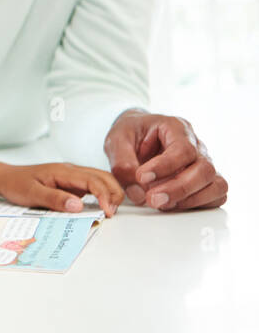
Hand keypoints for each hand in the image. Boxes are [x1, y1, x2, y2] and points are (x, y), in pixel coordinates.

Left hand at [0, 163, 122, 216]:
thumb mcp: (31, 194)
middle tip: (113, 212)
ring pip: (99, 179)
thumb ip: (54, 199)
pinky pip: (91, 186)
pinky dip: (101, 195)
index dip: (104, 195)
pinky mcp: (70, 183)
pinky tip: (100, 207)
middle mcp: (70, 170)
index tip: (107, 211)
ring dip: (109, 193)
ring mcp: (71, 176)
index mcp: (62, 171)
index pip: (92, 180)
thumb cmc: (16, 184)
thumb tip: (78, 206)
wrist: (5, 178)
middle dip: (113, 193)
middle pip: (102, 176)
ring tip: (109, 211)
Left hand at [104, 110, 226, 210]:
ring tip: (161, 204)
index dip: (165, 167)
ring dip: (190, 199)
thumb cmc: (130, 133)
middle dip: (178, 188)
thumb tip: (137, 193)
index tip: (142, 177)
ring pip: (216, 184)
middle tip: (153, 199)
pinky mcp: (205, 180)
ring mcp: (203, 163)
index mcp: (176, 127)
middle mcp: (196, 145)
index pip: (182, 149)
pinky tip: (174, 205)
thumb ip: (123, 164)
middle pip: (204, 169)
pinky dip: (198, 204)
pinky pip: (216, 195)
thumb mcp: (116, 140)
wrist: (136, 133)